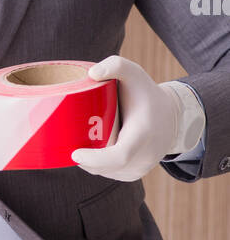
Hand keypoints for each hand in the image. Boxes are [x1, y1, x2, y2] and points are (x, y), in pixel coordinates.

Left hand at [70, 54, 181, 180]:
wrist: (170, 117)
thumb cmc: (145, 93)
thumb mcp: (134, 73)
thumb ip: (115, 65)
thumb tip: (91, 74)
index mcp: (142, 134)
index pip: (119, 156)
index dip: (95, 159)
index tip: (75, 154)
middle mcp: (144, 155)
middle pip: (106, 167)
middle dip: (84, 160)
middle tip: (69, 144)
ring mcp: (140, 168)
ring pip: (105, 172)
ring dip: (89, 164)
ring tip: (80, 145)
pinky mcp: (135, 174)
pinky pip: (110, 174)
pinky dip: (97, 167)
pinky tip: (91, 154)